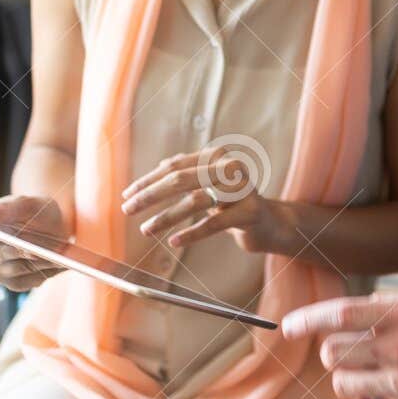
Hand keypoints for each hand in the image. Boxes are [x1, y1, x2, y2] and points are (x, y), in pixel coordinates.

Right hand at [0, 195, 65, 291]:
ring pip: (11, 271)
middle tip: (31, 249)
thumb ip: (5, 208)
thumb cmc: (36, 211)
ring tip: (53, 253)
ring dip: (33, 262)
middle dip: (11, 252)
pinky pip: (29, 280)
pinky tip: (57, 261)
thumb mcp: (26, 204)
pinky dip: (44, 270)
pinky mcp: (17, 283)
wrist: (55, 225)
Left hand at [119, 147, 296, 254]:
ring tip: (146, 230)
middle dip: (150, 195)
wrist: (269, 222)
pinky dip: (192, 233)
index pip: (174, 167)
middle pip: (181, 179)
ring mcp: (243, 189)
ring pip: (196, 200)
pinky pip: (216, 223)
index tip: (128, 195)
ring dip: (166, 217)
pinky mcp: (251, 212)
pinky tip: (175, 242)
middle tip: (127, 210)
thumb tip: (158, 169)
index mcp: (217, 156)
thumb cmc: (232, 204)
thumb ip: (188, 173)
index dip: (148, 181)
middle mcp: (230, 167)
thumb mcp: (209, 185)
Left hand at [282, 293, 397, 398]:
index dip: (307, 320)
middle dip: (335, 354)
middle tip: (355, 355)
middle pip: (332, 353)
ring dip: (350, 382)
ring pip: (343, 385)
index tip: (287, 327)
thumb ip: (383, 307)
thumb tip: (339, 315)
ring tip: (374, 378)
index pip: (340, 314)